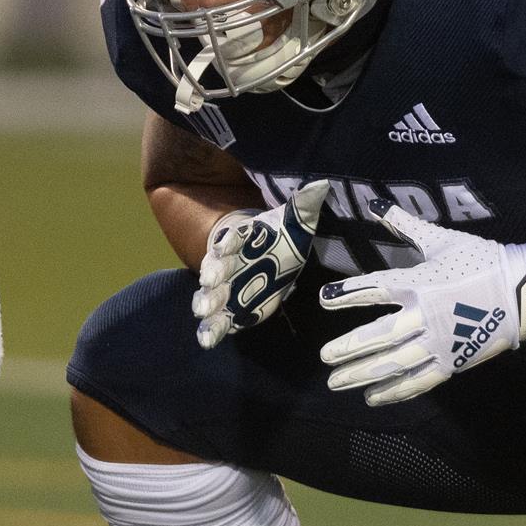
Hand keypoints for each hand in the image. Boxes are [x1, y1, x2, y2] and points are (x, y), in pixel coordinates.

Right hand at [193, 180, 331, 349]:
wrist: (270, 257)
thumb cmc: (280, 238)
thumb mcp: (294, 222)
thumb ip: (304, 206)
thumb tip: (321, 185)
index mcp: (241, 239)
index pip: (232, 237)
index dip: (228, 240)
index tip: (225, 244)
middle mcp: (227, 263)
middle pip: (216, 267)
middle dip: (212, 274)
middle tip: (210, 282)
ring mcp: (226, 288)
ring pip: (211, 294)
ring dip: (207, 303)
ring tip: (203, 313)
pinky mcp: (230, 310)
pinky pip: (217, 320)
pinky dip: (211, 329)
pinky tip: (207, 341)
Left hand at [318, 202, 525, 405]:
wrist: (522, 290)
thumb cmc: (482, 259)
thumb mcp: (441, 240)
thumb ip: (405, 225)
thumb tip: (375, 204)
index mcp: (421, 283)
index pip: (376, 289)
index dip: (348, 295)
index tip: (325, 299)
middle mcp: (426, 316)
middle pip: (380, 336)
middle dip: (349, 348)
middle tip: (324, 357)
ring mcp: (439, 342)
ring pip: (394, 363)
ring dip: (363, 374)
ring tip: (337, 382)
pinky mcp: (452, 362)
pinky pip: (418, 381)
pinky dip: (394, 391)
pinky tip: (372, 397)